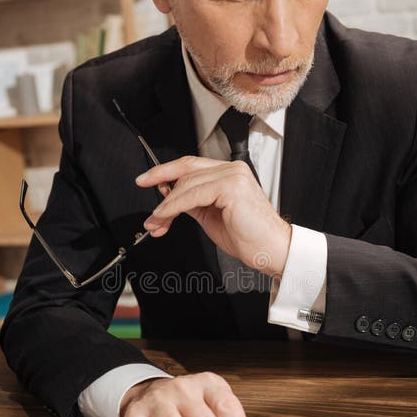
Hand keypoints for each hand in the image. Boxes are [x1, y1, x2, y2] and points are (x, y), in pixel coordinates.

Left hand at [136, 156, 291, 276]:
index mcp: (230, 173)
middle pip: (186, 171)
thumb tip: (168, 197)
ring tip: (156, 222)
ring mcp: (233, 176)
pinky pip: (192, 195)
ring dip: (166, 205)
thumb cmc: (248, 237)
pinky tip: (165, 217)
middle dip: (161, 190)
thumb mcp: (211, 216)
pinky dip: (174, 206)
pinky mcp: (231, 187)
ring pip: (187, 184)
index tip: (146, 181)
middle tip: (148, 211)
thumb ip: (193, 203)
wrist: (271, 251)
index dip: (165, 171)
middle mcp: (232, 169)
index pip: (191, 165)